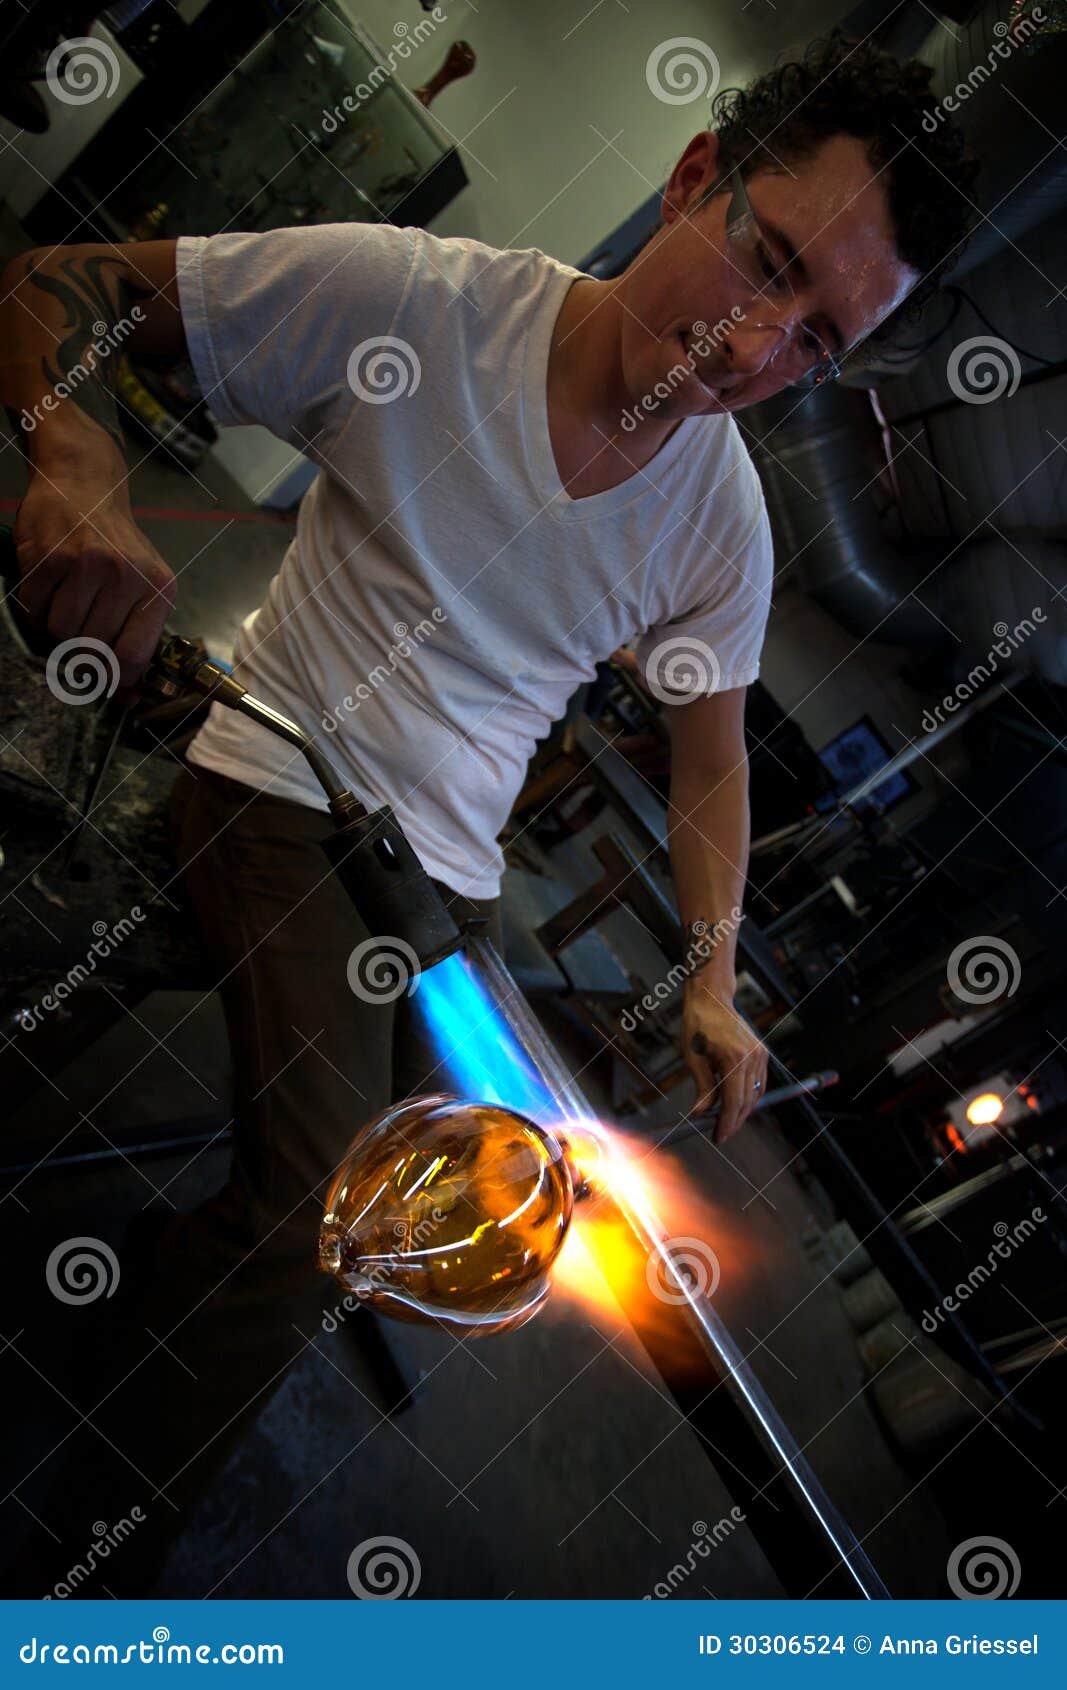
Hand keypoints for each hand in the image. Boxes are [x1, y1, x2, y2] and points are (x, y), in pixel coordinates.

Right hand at [13, 473, 175, 691]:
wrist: (86, 484)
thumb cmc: (116, 543)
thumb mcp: (144, 582)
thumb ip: (138, 634)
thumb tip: (126, 694)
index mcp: (158, 589)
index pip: (133, 656)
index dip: (115, 680)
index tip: (106, 685)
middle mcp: (127, 577)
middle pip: (92, 649)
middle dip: (80, 652)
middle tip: (77, 634)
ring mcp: (88, 566)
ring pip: (61, 632)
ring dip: (56, 628)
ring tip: (65, 602)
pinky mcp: (50, 558)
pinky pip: (35, 608)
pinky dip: (35, 607)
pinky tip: (47, 587)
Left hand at [681, 986, 768, 1142]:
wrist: (711, 998)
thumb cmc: (698, 1025)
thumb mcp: (693, 1058)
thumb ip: (702, 1088)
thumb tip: (700, 1114)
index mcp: (734, 1059)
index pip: (734, 1103)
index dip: (726, 1124)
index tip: (717, 1137)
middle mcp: (752, 1058)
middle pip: (747, 1102)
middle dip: (733, 1121)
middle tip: (719, 1133)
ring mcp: (760, 1055)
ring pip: (755, 1095)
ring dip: (741, 1111)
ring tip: (724, 1121)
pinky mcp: (762, 1053)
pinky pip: (759, 1084)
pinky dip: (748, 1096)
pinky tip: (734, 1103)